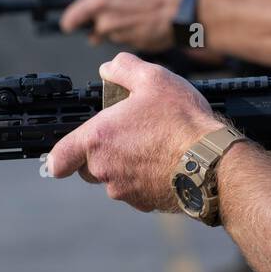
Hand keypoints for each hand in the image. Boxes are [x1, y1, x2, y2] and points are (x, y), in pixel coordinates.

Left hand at [47, 52, 223, 211]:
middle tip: (129, 136)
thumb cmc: (182, 120)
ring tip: (154, 148)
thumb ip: (124, 69)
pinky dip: (146, 180)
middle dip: (102, 154)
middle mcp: (105, 168)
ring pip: (114, 180)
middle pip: (89, 167)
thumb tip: (109, 68)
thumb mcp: (154, 78)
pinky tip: (166, 164)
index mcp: (98, 138)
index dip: (59, 157)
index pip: (59, 159)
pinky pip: (137, 192)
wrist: (211, 161)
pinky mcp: (145, 203)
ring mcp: (125, 189)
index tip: (64, 155)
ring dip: (126, 167)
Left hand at [59, 0, 188, 49]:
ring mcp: (121, 37)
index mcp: (102, 2)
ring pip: (112, 35)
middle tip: (118, 11)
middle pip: (94, 28)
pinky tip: (146, 22)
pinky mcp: (135, 46)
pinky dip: (133, 33)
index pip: (73, 17)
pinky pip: (128, 40)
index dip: (69, 20)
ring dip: (119, 28)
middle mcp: (108, 22)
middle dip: (102, 22)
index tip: (68, 23)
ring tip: (137, 15)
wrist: (184, 12)